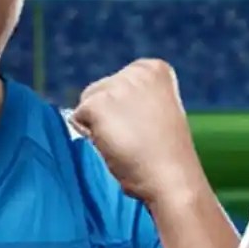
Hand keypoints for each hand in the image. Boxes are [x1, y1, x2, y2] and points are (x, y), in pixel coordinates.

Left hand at [69, 59, 206, 207]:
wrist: (171, 177)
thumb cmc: (166, 154)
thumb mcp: (158, 112)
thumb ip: (135, 99)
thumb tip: (105, 107)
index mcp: (155, 69)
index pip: (119, 83)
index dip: (127, 111)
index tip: (149, 126)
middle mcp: (136, 71)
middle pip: (100, 90)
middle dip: (109, 117)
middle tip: (136, 138)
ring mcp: (116, 85)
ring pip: (87, 104)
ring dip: (98, 126)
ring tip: (126, 142)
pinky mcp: (97, 104)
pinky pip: (77, 119)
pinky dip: (90, 137)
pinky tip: (114, 145)